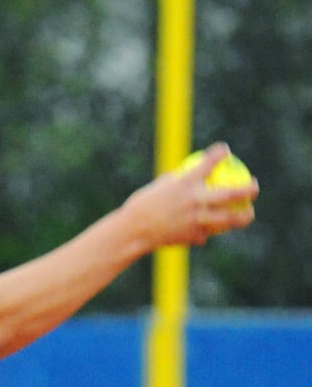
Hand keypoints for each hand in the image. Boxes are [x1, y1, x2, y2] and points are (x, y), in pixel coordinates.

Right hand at [123, 142, 257, 250]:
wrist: (132, 231)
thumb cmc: (141, 205)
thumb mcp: (158, 188)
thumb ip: (176, 182)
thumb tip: (186, 175)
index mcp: (186, 182)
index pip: (210, 161)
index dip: (220, 154)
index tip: (225, 151)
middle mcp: (195, 199)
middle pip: (230, 194)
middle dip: (247, 189)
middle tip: (254, 187)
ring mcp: (196, 219)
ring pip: (227, 219)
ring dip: (241, 217)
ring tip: (248, 215)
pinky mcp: (192, 235)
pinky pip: (205, 233)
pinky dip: (205, 231)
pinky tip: (207, 231)